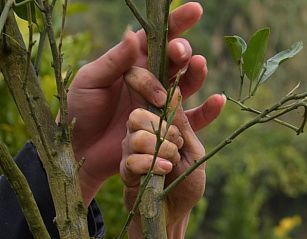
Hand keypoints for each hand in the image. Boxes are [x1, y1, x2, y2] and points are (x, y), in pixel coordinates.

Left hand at [68, 3, 224, 203]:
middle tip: (180, 54)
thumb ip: (115, 61)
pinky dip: (208, 112)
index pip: (156, 38)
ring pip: (187, 86)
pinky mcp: (167, 131)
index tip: (195, 11)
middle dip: (182, 51)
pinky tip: (218, 101)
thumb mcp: (91, 81)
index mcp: (132, 63)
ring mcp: (160, 106)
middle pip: (174, 60)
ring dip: (196, 75)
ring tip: (200, 66)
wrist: (81, 149)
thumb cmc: (80, 110)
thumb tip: (133, 35)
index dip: (176, 23)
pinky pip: (193, 121)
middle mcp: (150, 81)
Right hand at [121, 100, 208, 224]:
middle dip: (165, 130)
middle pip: (140, 114)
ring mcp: (131, 150)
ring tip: (172, 164)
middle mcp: (142, 133)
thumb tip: (174, 91)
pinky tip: (164, 171)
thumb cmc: (186, 184)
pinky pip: (131, 159)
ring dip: (160, 149)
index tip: (176, 95)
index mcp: (160, 124)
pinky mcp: (125, 169)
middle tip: (178, 147)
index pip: (154, 99)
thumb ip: (183, 126)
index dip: (162, 94)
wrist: (175, 216)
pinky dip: (151, 165)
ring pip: (136, 135)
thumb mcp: (193, 152)